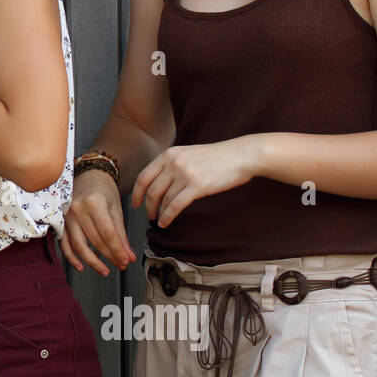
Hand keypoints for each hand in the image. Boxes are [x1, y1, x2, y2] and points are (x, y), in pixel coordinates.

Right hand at [60, 168, 133, 276]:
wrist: (87, 174)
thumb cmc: (104, 190)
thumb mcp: (116, 208)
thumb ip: (121, 233)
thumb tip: (128, 257)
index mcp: (94, 203)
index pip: (108, 234)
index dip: (118, 250)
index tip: (127, 261)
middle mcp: (78, 209)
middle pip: (95, 241)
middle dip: (110, 256)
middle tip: (121, 265)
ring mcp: (66, 216)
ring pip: (79, 246)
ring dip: (92, 262)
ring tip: (105, 270)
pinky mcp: (60, 221)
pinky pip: (64, 244)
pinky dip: (72, 257)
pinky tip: (82, 267)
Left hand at [131, 137, 257, 227]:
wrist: (240, 155)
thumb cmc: (217, 157)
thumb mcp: (188, 153)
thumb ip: (172, 164)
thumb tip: (159, 182)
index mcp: (169, 155)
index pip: (144, 176)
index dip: (136, 193)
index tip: (135, 203)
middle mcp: (173, 163)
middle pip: (151, 190)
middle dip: (147, 206)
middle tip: (148, 215)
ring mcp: (185, 174)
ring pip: (163, 199)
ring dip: (158, 213)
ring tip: (159, 220)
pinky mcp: (197, 186)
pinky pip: (175, 206)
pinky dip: (168, 217)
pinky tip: (166, 222)